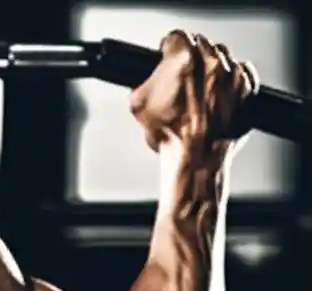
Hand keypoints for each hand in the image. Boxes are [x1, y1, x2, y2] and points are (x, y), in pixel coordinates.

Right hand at [129, 30, 257, 160]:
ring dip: (211, 68)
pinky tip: (218, 95)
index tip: (167, 59)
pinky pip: (242, 72)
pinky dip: (231, 79)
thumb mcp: (138, 105)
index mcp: (183, 59)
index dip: (168, 50)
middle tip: (182, 79)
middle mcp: (211, 62)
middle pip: (200, 45)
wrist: (197, 157)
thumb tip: (148, 79)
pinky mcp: (248, 87)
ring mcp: (232, 74)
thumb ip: (142, 82)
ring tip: (201, 90)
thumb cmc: (171, 134)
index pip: (176, 37)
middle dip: (190, 59)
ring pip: (222, 57)